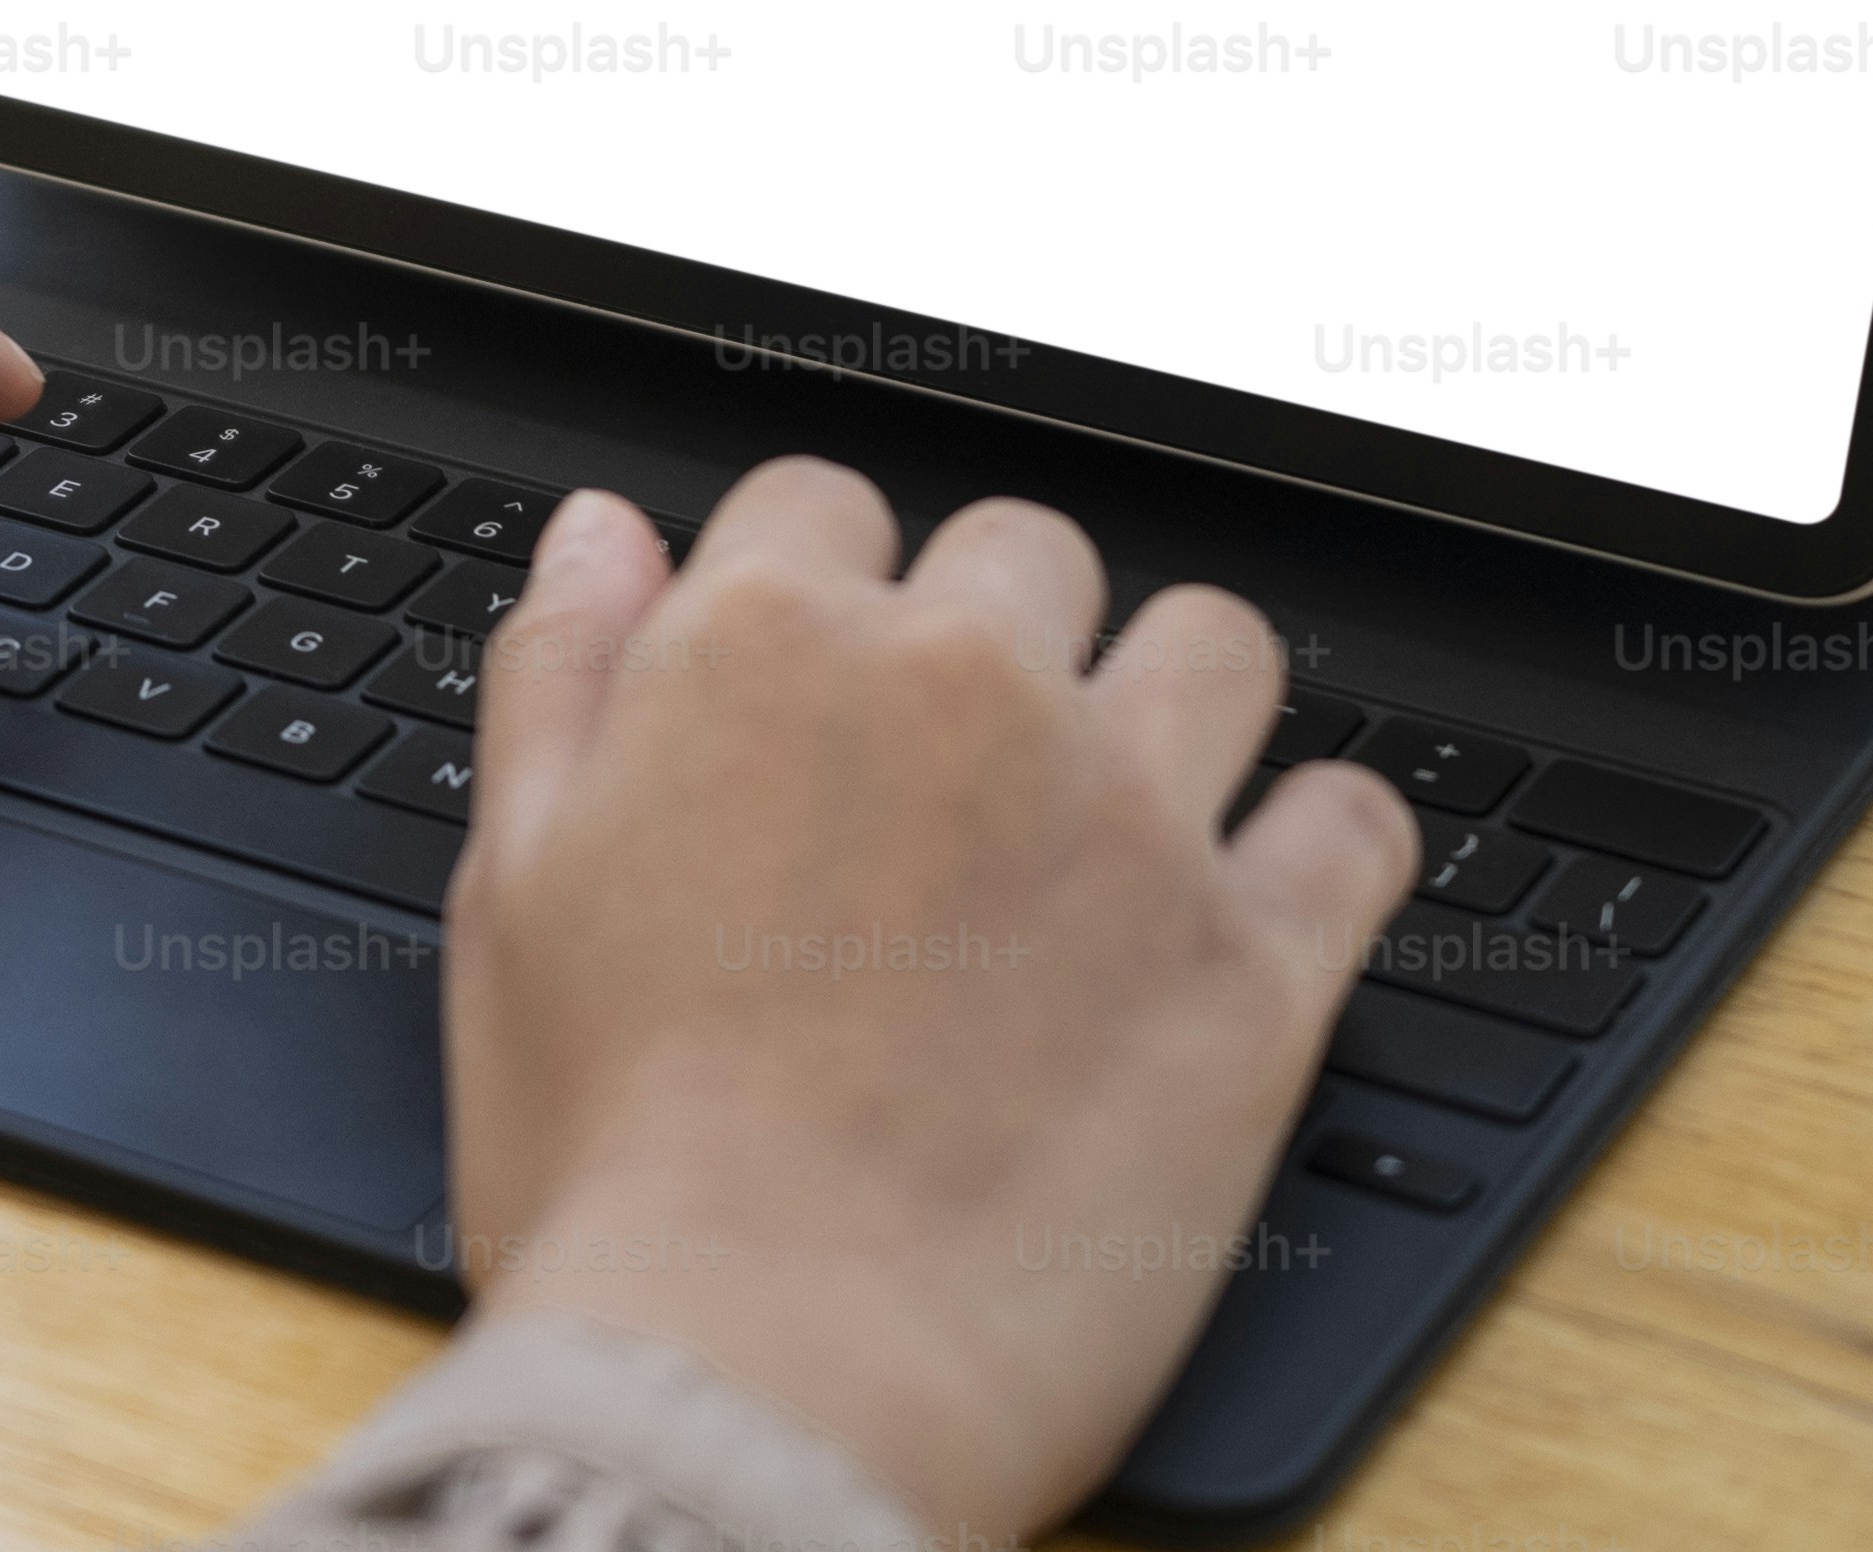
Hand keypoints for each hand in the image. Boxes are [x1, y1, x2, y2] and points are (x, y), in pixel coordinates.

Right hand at [442, 460, 1417, 1546]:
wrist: (763, 1371)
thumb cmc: (617, 1161)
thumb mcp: (513, 890)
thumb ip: (562, 677)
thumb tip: (605, 536)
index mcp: (763, 650)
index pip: (823, 501)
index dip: (817, 590)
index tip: (820, 684)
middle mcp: (962, 689)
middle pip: (1025, 553)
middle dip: (995, 632)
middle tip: (955, 777)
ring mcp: (1128, 819)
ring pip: (1214, 645)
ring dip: (1174, 699)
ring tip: (1125, 807)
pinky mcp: (1256, 965)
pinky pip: (1359, 825)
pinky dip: (1328, 843)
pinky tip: (1268, 894)